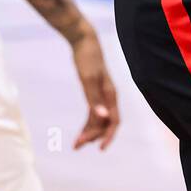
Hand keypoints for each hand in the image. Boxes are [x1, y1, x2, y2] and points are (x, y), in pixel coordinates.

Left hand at [70, 24, 119, 150]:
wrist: (83, 41)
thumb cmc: (87, 59)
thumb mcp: (88, 79)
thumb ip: (94, 99)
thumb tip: (102, 117)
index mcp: (110, 94)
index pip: (114, 120)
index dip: (109, 136)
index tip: (100, 149)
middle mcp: (109, 97)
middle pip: (105, 123)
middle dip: (93, 136)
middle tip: (76, 146)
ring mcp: (102, 94)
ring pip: (99, 120)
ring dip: (89, 132)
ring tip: (76, 144)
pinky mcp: (95, 91)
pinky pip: (94, 112)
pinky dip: (88, 123)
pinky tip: (81, 130)